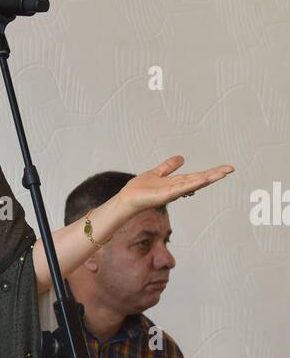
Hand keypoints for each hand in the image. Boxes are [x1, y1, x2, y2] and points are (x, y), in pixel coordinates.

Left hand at [119, 155, 233, 215]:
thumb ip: (169, 166)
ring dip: (208, 178)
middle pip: (199, 179)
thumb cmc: (140, 189)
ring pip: (194, 183)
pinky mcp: (166, 195)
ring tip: (222, 173)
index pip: (197, 176)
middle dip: (215, 174)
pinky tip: (202, 180)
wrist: (128, 199)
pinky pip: (181, 188)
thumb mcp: (157, 172)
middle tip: (230, 169)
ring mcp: (173, 192)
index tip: (226, 168)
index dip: (211, 172)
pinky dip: (192, 184)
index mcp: (177, 182)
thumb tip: (182, 158)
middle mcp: (178, 188)